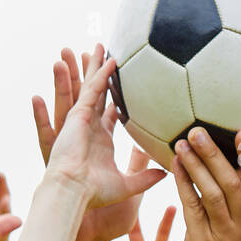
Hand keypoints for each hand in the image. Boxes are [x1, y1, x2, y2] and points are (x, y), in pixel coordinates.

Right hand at [41, 45, 165, 214]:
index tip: (121, 84)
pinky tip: (110, 61)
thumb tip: (166, 173)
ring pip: (90, 86)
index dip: (114, 98)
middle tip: (103, 54)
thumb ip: (145, 178)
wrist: (73, 195)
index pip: (109, 114)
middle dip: (98, 73)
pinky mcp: (77, 118)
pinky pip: (92, 91)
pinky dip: (100, 76)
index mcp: (100, 142)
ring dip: (95, 66)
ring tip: (98, 46)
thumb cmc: (94, 195)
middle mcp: (89, 127)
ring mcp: (81, 121)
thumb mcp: (128, 186)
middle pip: (95, 94)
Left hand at [172, 126, 240, 240]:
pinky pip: (193, 209)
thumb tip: (221, 181)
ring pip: (214, 193)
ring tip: (184, 141)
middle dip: (219, 154)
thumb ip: (231, 211)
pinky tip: (175, 167)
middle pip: (235, 183)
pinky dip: (184, 185)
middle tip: (201, 129)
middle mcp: (239, 227)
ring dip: (198, 165)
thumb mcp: (232, 239)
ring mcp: (222, 236)